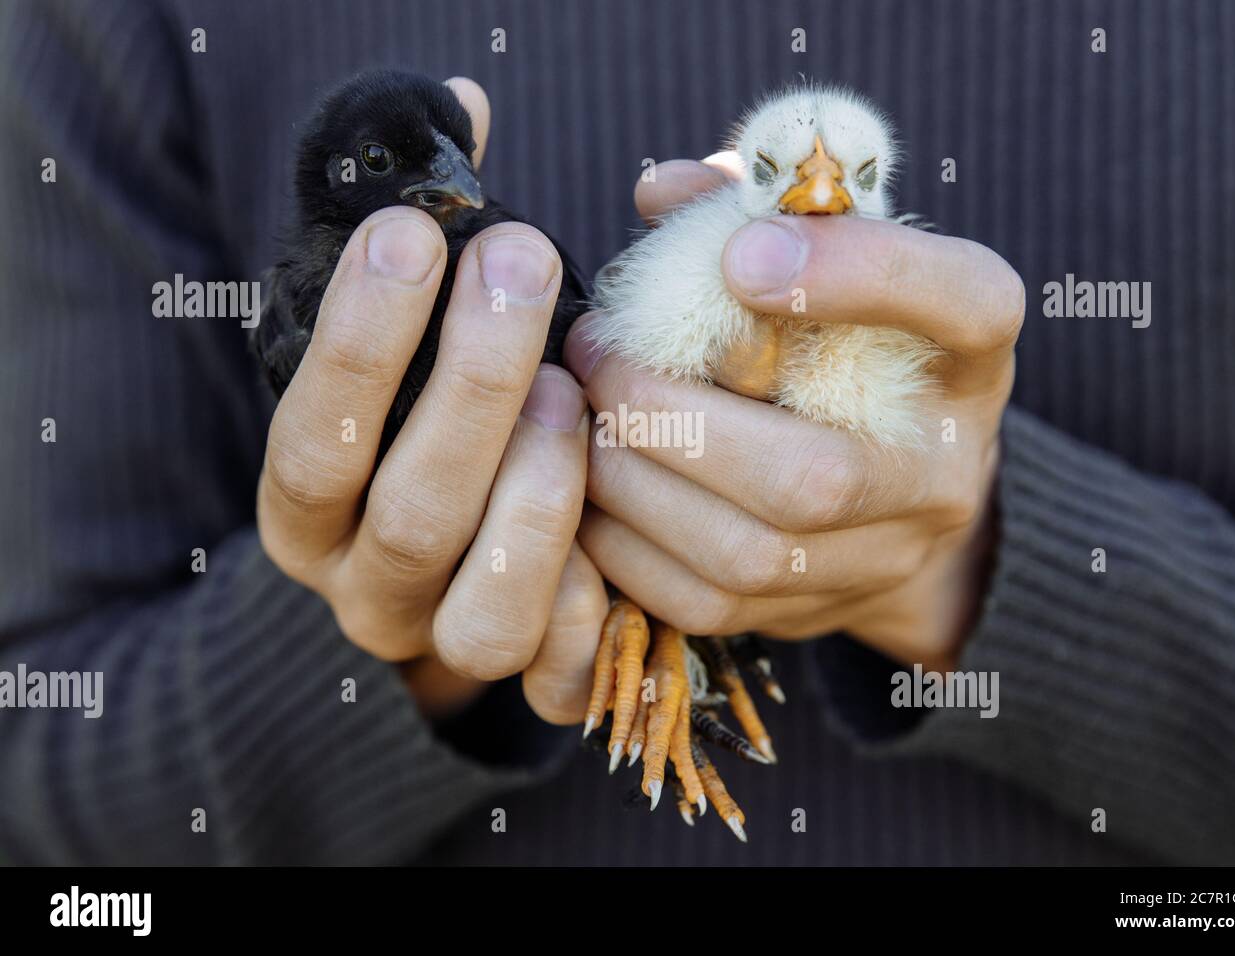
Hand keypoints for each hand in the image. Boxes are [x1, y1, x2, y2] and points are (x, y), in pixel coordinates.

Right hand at [256, 78, 605, 718]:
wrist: (448, 539)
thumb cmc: (427, 404)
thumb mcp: (408, 324)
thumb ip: (424, 229)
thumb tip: (467, 102)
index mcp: (305, 504)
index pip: (309, 436)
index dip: (358, 338)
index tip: (416, 232)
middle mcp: (360, 584)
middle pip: (407, 514)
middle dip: (469, 382)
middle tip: (523, 266)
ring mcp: (440, 640)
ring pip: (479, 612)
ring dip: (533, 495)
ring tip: (571, 390)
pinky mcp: (521, 677)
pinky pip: (552, 675)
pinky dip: (585, 603)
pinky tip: (615, 516)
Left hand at [566, 159, 1023, 670]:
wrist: (893, 486)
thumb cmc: (842, 338)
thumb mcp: (828, 256)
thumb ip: (755, 207)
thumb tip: (659, 189)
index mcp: (972, 350)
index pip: (963, 303)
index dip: (858, 274)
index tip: (738, 254)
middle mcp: (943, 468)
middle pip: (815, 475)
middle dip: (671, 414)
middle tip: (595, 357)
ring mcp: (886, 559)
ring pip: (747, 552)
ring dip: (629, 480)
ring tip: (576, 418)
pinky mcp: (814, 614)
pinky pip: (703, 602)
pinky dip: (622, 545)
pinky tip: (585, 488)